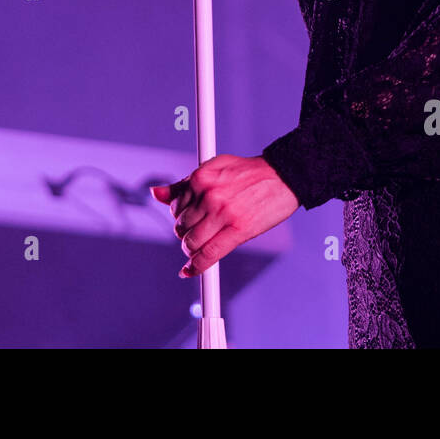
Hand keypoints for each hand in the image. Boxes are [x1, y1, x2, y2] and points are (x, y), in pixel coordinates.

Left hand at [150, 154, 298, 277]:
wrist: (283, 175)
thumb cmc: (249, 173)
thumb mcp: (213, 168)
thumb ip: (183, 184)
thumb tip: (156, 193)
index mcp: (200, 177)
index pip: (175, 207)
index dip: (180, 217)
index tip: (188, 222)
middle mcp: (208, 195)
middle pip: (181, 227)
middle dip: (186, 233)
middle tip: (197, 233)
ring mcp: (222, 213)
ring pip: (191, 242)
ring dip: (191, 249)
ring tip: (199, 246)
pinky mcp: (238, 230)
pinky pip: (209, 255)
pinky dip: (196, 267)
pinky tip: (188, 270)